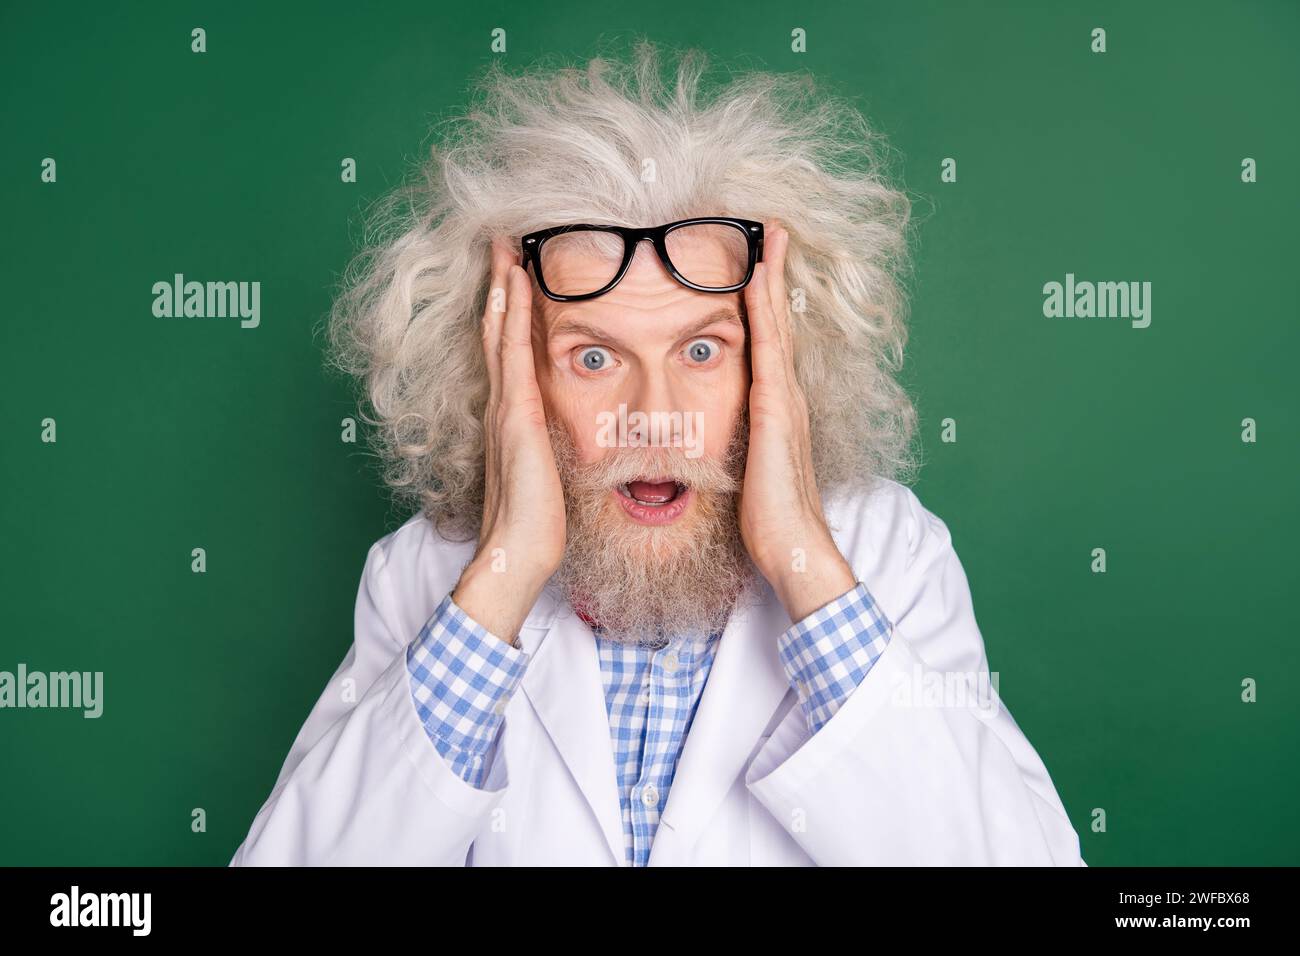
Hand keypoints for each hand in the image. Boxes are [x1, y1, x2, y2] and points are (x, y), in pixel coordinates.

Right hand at [452, 240, 566, 643]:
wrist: (518, 552)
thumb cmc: (536, 524)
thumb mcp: (546, 477)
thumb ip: (546, 454)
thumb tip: (557, 446)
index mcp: (513, 420)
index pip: (509, 354)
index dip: (510, 314)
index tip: (517, 277)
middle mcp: (503, 407)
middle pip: (498, 333)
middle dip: (499, 289)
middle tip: (502, 245)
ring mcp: (505, 408)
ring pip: (500, 333)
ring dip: (501, 288)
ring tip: (504, 248)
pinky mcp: (515, 416)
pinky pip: (512, 353)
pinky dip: (510, 315)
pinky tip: (511, 284)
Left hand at [737, 223, 856, 622]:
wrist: (792, 545)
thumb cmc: (768, 519)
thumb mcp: (749, 473)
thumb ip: (742, 448)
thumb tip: (727, 441)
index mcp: (777, 409)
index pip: (768, 345)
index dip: (762, 304)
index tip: (755, 267)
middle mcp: (785, 396)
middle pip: (777, 323)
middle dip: (773, 276)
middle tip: (770, 231)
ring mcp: (784, 398)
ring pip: (776, 325)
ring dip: (771, 279)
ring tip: (769, 237)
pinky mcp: (776, 408)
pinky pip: (768, 346)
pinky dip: (764, 309)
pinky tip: (758, 280)